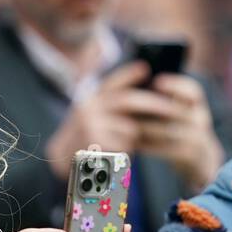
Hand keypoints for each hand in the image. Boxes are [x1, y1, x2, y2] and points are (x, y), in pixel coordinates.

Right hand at [44, 62, 154, 177]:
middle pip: (128, 101)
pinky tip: (119, 153)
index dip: (130, 74)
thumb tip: (142, 84)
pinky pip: (125, 147)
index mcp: (89, 98)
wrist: (60, 162)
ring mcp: (92, 128)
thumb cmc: (84, 136)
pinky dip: (128, 151)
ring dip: (137, 135)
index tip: (146, 68)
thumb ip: (111, 101)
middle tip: (172, 107)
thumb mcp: (91, 112)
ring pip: (131, 128)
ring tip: (131, 141)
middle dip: (153, 103)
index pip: (113, 81)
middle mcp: (88, 109)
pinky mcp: (98, 148)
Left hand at [134, 73, 223, 191]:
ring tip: (126, 126)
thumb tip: (140, 83)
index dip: (175, 86)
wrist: (201, 157)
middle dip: (152, 107)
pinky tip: (132, 143)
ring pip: (168, 132)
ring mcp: (195, 138)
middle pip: (177, 111)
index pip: (192, 92)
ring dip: (145, 128)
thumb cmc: (182, 126)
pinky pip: (165, 149)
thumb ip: (166, 98)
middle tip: (129, 105)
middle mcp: (199, 120)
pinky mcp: (188, 156)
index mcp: (197, 105)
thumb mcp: (182, 110)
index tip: (156, 82)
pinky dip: (147, 146)